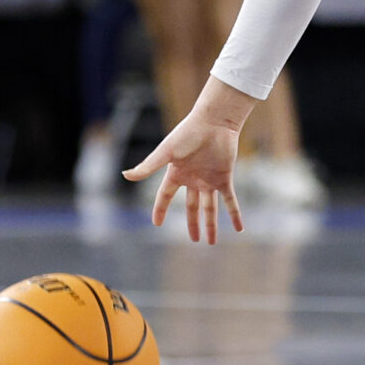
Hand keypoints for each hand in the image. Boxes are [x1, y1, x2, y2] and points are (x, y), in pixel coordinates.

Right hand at [124, 111, 243, 243]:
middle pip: (191, 206)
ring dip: (211, 224)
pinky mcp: (224, 178)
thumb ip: (148, 166)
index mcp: (176, 173)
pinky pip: (230, 200)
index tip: (157, 223)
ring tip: (210, 242)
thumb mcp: (165, 152)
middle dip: (192, 223)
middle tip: (194, 240)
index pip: (165, 196)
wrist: (214, 122)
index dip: (160, 209)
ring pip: (210, 208)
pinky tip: (239, 228)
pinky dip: (234, 214)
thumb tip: (125, 175)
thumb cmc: (188, 134)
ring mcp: (209, 180)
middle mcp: (193, 179)